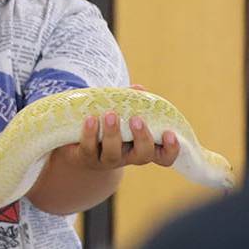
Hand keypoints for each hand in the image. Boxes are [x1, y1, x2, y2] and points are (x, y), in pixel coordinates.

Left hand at [62, 109, 181, 170]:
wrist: (77, 141)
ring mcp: (106, 160)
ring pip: (113, 154)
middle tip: (136, 119)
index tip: (169, 133)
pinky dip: (90, 134)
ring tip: (110, 114)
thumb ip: (131, 101)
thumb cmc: (106, 124)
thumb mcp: (121, 112)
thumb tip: (139, 88)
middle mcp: (127, 157)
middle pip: (142, 156)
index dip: (171, 150)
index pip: (164, 157)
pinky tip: (90, 119)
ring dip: (112, 134)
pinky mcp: (86, 158)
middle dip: (142, 138)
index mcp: (141, 147)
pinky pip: (89, 149)